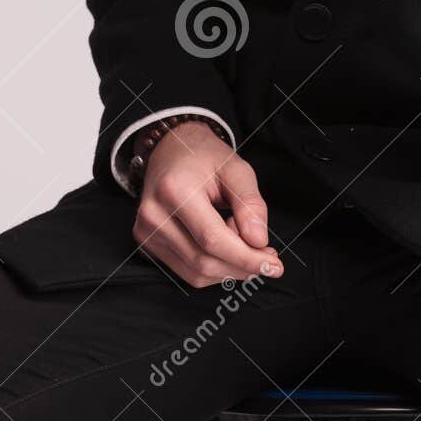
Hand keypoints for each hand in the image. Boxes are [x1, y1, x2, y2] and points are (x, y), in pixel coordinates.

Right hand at [131, 120, 283, 287]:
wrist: (170, 147)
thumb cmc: (204, 156)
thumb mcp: (236, 168)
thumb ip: (250, 203)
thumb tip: (258, 242)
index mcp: (174, 190)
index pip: (213, 240)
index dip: (246, 258)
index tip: (274, 265)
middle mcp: (153, 215)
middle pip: (204, 261)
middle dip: (241, 266)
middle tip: (268, 257)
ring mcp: (145, 231)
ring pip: (195, 273)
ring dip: (229, 269)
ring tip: (245, 245)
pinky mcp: (147, 243)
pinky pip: (186, 271)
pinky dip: (213, 268)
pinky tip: (225, 247)